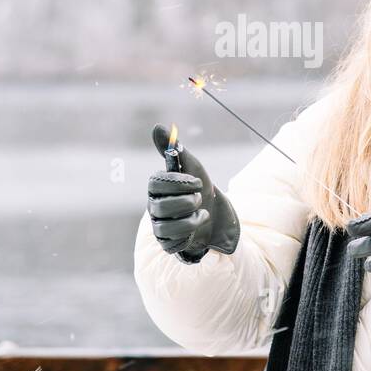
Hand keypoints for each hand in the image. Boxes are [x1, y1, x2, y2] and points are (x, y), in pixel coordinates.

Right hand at [146, 124, 240, 263]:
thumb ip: (174, 149)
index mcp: (156, 187)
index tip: (197, 181)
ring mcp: (159, 227)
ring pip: (168, 227)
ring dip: (192, 220)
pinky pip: (174, 243)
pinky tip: (197, 229)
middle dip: (187, 202)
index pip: (156, 183)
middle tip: (199, 198)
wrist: (217, 215)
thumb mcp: (192, 166)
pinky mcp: (167, 244)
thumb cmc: (200, 188)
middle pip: (162, 206)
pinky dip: (190, 236)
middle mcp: (153, 207)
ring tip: (202, 214)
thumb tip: (157, 127)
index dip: (179, 182)